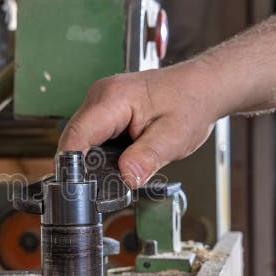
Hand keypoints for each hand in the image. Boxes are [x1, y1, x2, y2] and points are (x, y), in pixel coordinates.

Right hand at [58, 61, 222, 188]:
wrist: (202, 87)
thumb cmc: (191, 104)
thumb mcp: (173, 138)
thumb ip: (147, 158)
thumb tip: (126, 178)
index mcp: (114, 99)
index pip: (77, 135)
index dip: (72, 165)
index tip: (78, 189)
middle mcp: (101, 95)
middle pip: (74, 138)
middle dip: (83, 166)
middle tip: (104, 188)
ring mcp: (100, 100)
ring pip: (81, 138)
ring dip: (92, 159)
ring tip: (116, 172)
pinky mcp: (104, 108)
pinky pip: (91, 134)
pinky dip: (99, 151)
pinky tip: (118, 159)